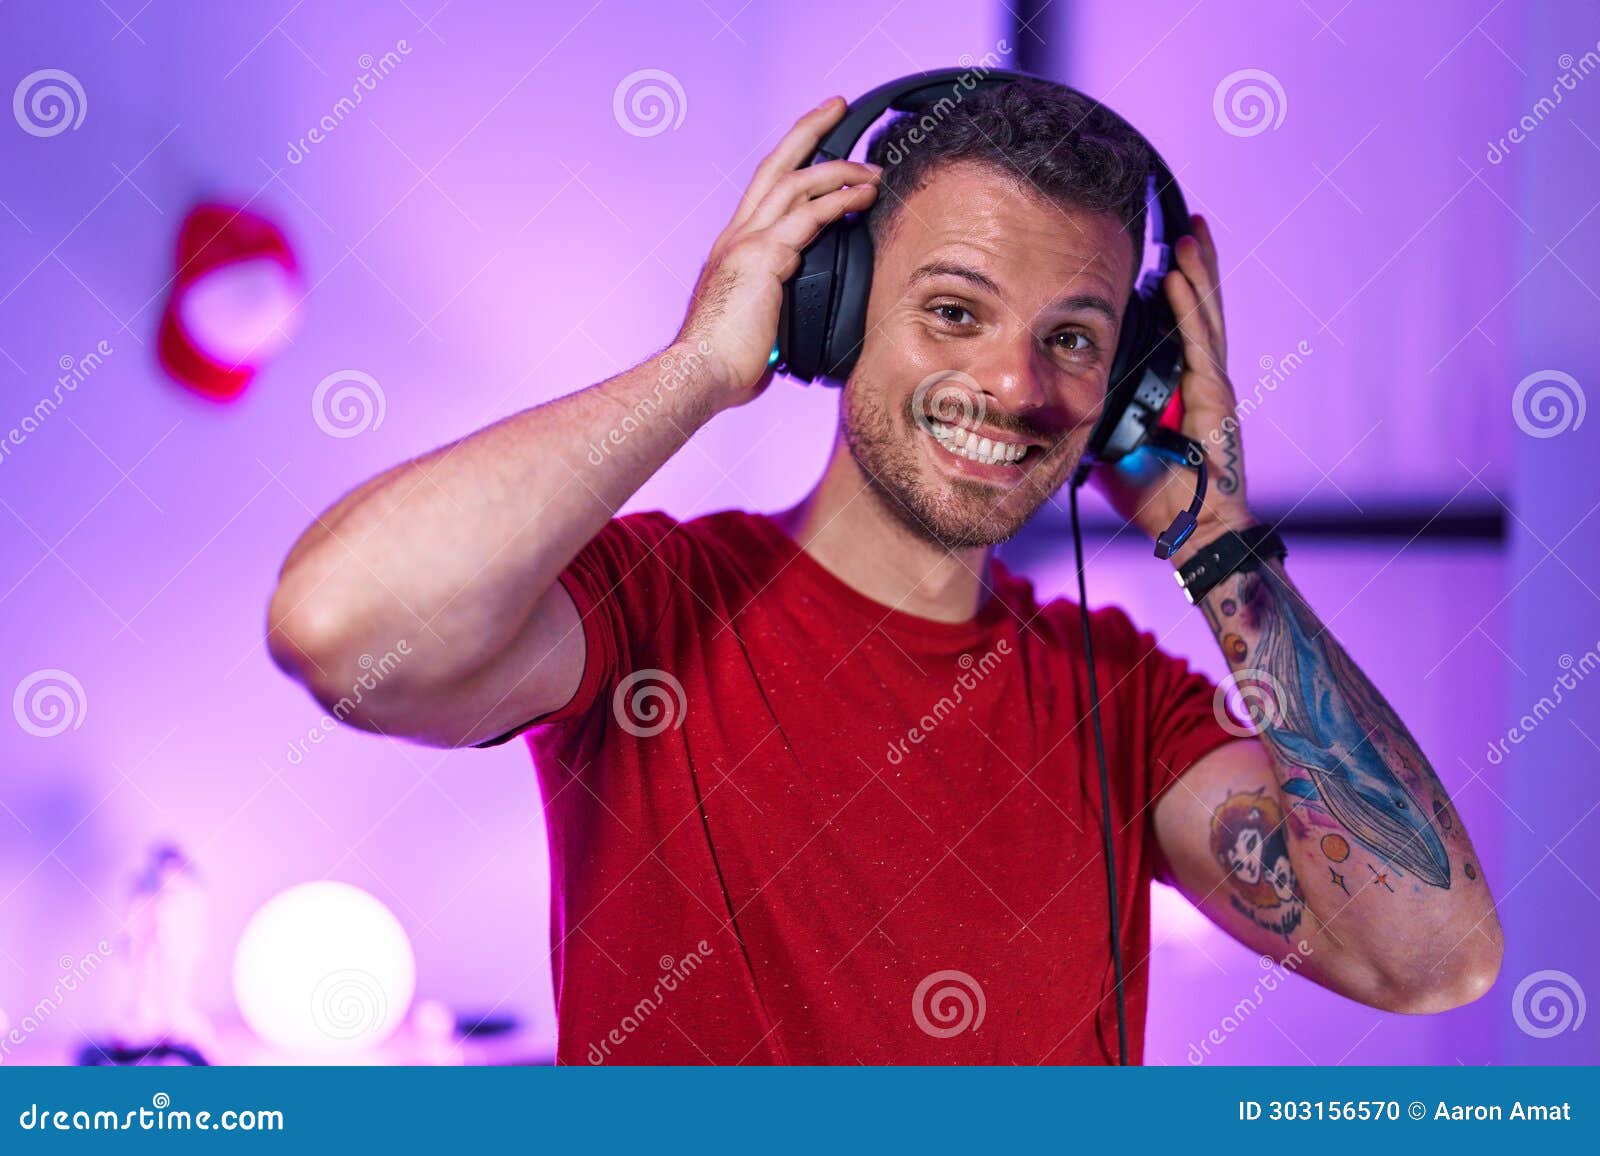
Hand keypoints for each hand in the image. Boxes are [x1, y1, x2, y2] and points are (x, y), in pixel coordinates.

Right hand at [675, 97, 880, 408]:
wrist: (699, 375)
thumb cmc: (723, 367)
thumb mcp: (757, 331)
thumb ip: (776, 316)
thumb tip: (794, 332)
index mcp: (733, 251)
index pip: (765, 194)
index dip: (792, 165)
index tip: (817, 149)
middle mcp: (736, 236)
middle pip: (774, 165)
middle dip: (808, 131)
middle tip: (836, 106)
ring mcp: (746, 242)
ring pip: (795, 182)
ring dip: (838, 169)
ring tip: (872, 172)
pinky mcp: (762, 257)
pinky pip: (809, 215)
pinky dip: (839, 200)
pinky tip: (863, 198)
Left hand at [1089, 215, 1256, 563]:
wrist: (1188, 531)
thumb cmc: (1153, 495)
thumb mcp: (1108, 447)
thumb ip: (1090, 420)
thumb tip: (1050, 405)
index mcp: (1178, 386)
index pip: (1177, 325)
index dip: (1174, 289)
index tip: (1159, 252)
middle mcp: (1199, 379)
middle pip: (1197, 310)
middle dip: (1194, 266)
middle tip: (1188, 222)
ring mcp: (1211, 387)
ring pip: (1204, 318)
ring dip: (1197, 274)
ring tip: (1190, 235)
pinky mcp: (1215, 401)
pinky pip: (1199, 346)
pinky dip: (1189, 311)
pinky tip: (1180, 280)